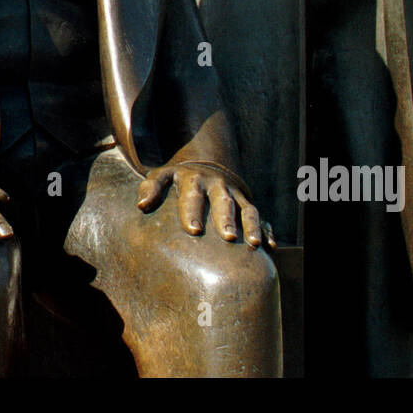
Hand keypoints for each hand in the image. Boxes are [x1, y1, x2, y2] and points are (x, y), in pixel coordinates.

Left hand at [137, 163, 270, 248]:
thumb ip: (150, 188)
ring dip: (251, 225)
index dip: (193, 212)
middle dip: (226, 220)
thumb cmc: (178, 180)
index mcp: (193, 179)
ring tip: (255, 244)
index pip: (192, 195)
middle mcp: (217, 185)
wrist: (206, 166)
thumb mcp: (162, 176)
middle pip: (223, 202)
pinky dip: (266, 230)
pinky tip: (270, 247)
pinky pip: (259, 216)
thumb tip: (141, 205)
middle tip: (228, 238)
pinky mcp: (247, 202)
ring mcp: (234, 194)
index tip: (194, 230)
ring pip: (247, 209)